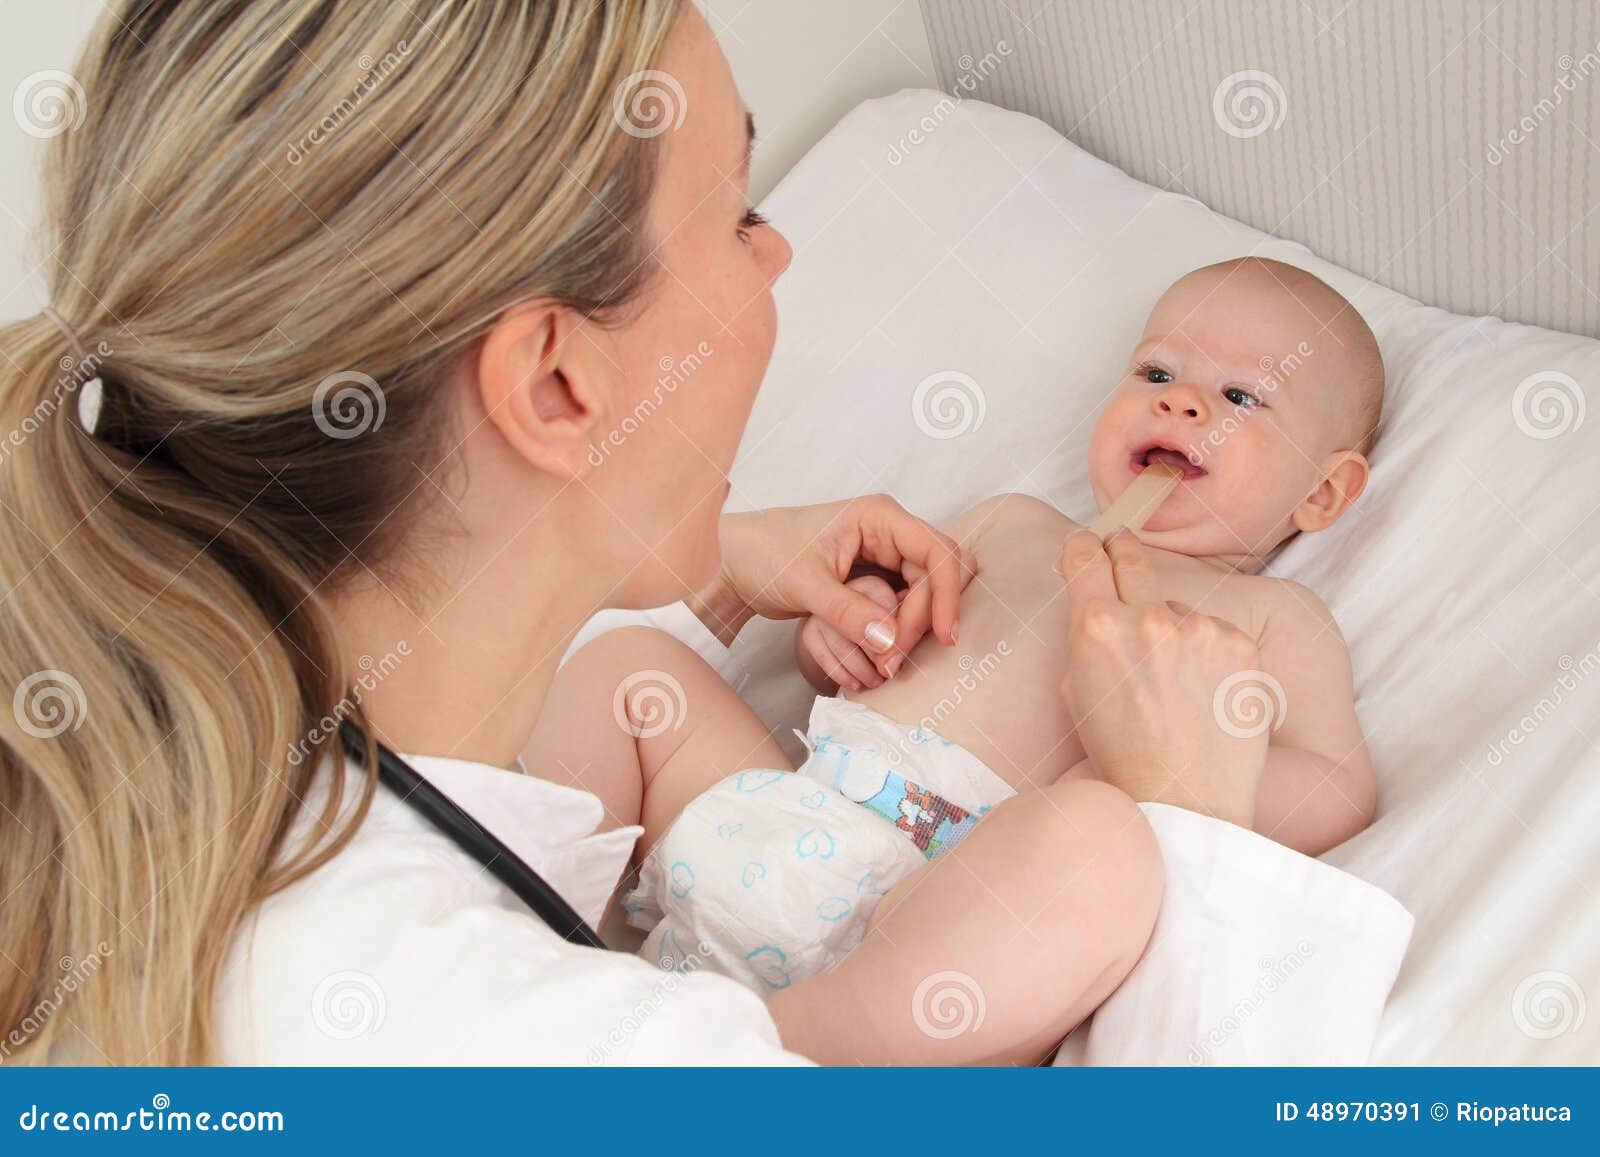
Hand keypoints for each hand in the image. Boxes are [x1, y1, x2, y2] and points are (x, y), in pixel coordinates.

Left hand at [691, 495, 976, 674]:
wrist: (736, 561)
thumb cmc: (763, 554)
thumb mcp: (804, 584)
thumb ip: (848, 612)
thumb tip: (889, 641)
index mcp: (878, 517)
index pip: (937, 552)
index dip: (947, 594)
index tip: (943, 636)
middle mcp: (889, 532)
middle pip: (937, 576)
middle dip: (925, 619)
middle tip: (894, 661)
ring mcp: (885, 555)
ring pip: (925, 595)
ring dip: (912, 630)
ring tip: (884, 664)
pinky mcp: (877, 578)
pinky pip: (905, 605)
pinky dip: (899, 631)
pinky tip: (881, 655)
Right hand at [1058, 529, 1267, 826]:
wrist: (1186, 800)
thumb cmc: (1123, 756)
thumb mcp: (1078, 692)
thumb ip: (1086, 639)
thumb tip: (1097, 604)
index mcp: (1095, 628)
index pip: (1085, 558)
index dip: (1083, 546)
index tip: (1087, 542)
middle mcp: (1147, 618)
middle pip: (1132, 558)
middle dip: (1123, 549)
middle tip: (1122, 545)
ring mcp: (1199, 628)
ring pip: (1179, 609)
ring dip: (1174, 630)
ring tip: (1175, 684)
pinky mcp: (1240, 644)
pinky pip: (1217, 633)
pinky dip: (1211, 654)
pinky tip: (1205, 692)